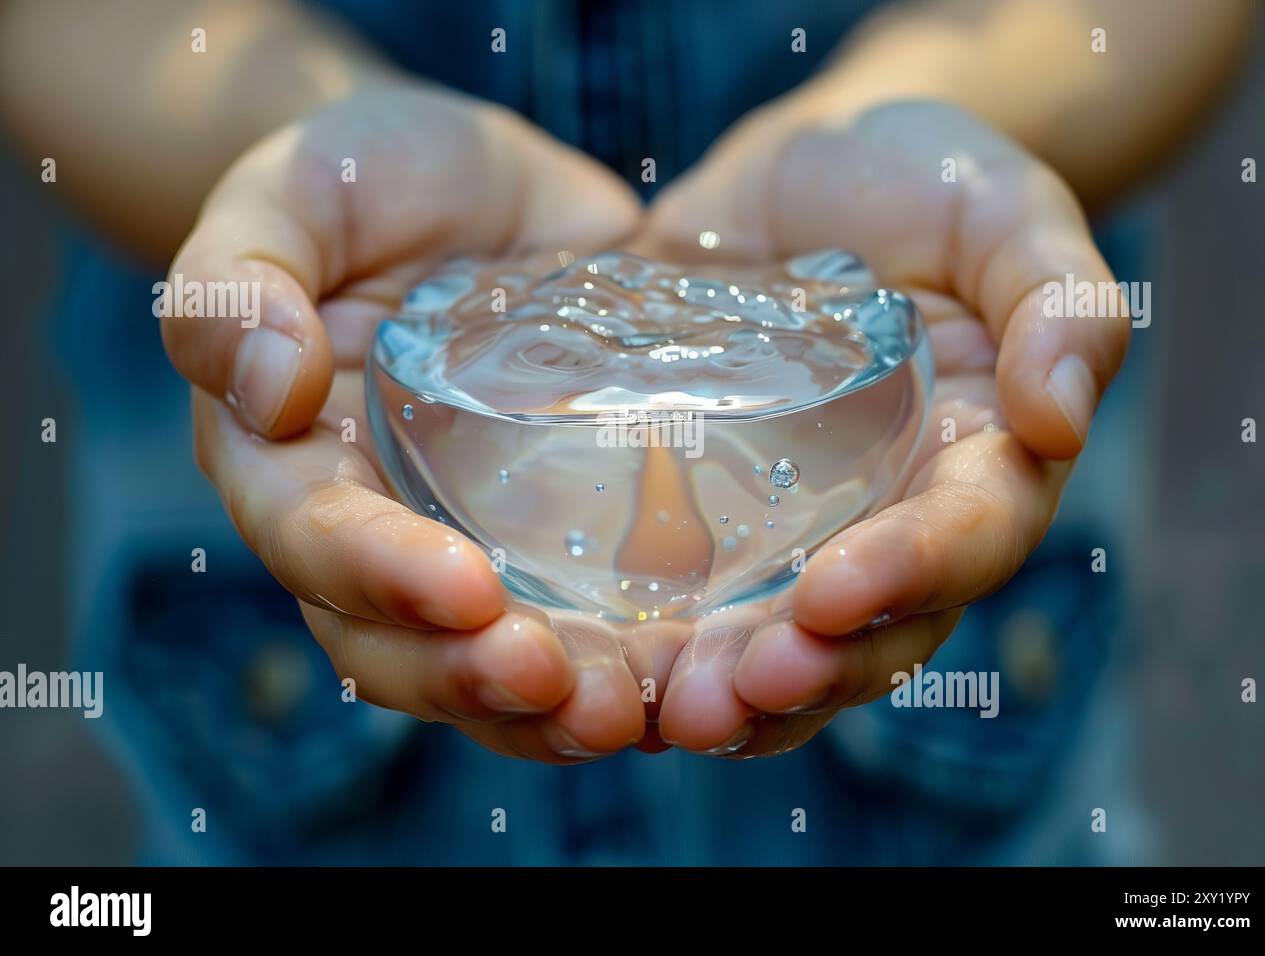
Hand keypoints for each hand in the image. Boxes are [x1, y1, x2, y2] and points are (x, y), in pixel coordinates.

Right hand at [165, 83, 649, 760]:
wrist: (487, 190)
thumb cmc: (371, 183)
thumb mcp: (295, 195)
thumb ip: (239, 278)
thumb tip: (266, 388)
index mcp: (292, 462)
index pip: (319, 544)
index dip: (382, 578)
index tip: (467, 590)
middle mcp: (377, 528)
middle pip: (397, 646)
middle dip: (471, 679)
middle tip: (559, 686)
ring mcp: (473, 543)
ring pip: (487, 665)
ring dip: (548, 709)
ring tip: (624, 712)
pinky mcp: (563, 536)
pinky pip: (585, 625)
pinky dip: (627, 665)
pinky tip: (685, 678)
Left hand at [642, 99, 1128, 755]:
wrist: (804, 175)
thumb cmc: (920, 184)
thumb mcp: (1005, 215)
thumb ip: (1057, 302)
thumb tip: (1061, 418)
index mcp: (979, 462)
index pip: (965, 541)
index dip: (908, 576)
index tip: (833, 592)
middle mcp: (892, 521)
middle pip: (869, 632)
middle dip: (804, 673)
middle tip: (728, 696)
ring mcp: (797, 528)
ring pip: (779, 645)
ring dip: (729, 691)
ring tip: (670, 710)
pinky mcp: (709, 515)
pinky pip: (689, 600)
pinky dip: (655, 645)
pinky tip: (604, 668)